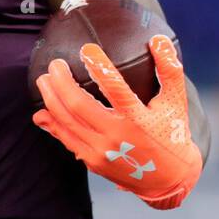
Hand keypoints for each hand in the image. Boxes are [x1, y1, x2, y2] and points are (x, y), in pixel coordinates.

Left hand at [33, 34, 202, 208]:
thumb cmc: (173, 133)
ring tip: (44, 79)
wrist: (169, 179)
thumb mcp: (176, 102)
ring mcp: (102, 151)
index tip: (86, 48)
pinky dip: (52, 122)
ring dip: (51, 98)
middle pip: (78, 105)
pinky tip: (42, 109)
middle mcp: (117, 136)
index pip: (115, 89)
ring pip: (66, 121)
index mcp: (138, 119)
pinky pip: (66, 138)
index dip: (99, 67)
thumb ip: (170, 70)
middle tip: (54, 64)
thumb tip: (158, 39)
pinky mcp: (92, 161)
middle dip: (61, 82)